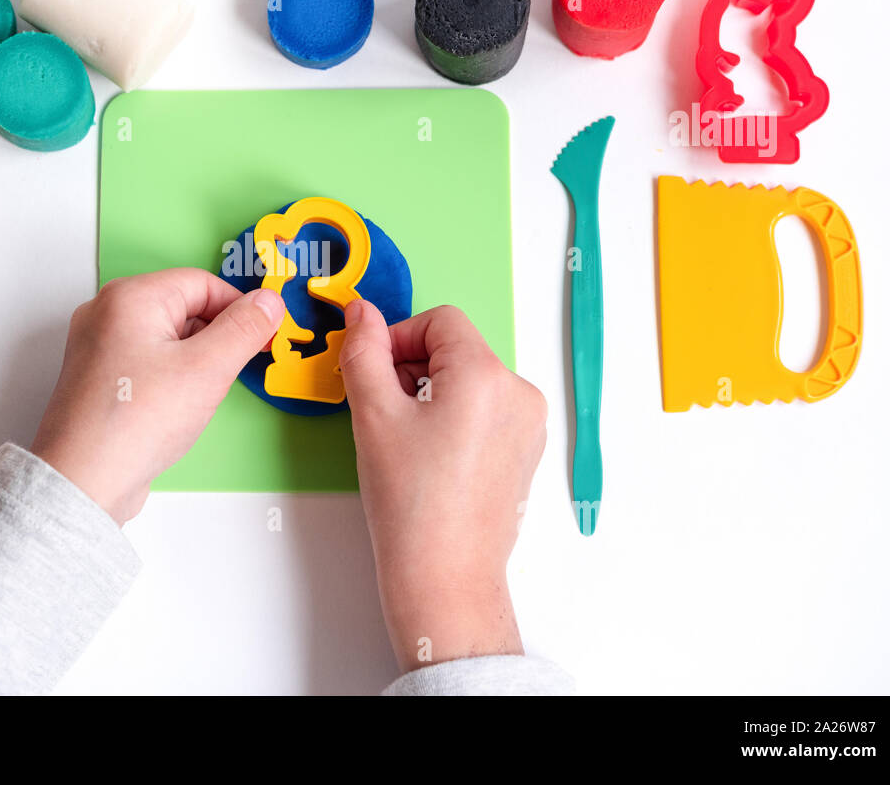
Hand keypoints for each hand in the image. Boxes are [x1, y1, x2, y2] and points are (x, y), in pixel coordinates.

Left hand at [31, 268, 283, 524]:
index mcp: (129, 297)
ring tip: (202, 394)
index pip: (201, 283)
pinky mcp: (97, 380)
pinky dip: (171, 377)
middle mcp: (106, 314)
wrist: (83, 481)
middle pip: (182, 307)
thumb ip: (244, 329)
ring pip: (165, 337)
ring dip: (195, 359)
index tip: (264, 333)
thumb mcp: (208, 368)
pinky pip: (147, 363)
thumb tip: (269, 301)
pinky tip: (177, 407)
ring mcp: (97, 348)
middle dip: (217, 335)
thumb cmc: (136, 421)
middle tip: (236, 367)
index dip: (239, 307)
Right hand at [337, 300, 546, 671]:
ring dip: (430, 393)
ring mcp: (528, 426)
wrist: (444, 577)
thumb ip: (363, 351)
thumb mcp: (373, 415)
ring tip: (403, 439)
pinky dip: (453, 419)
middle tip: (380, 410)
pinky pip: (485, 412)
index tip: (372, 370)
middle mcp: (519, 394)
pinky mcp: (525, 453)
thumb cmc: (412, 504)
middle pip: (456, 350)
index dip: (398, 337)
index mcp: (486, 376)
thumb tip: (361, 312)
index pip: (439, 322)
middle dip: (412, 368)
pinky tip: (428, 457)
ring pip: (469, 381)